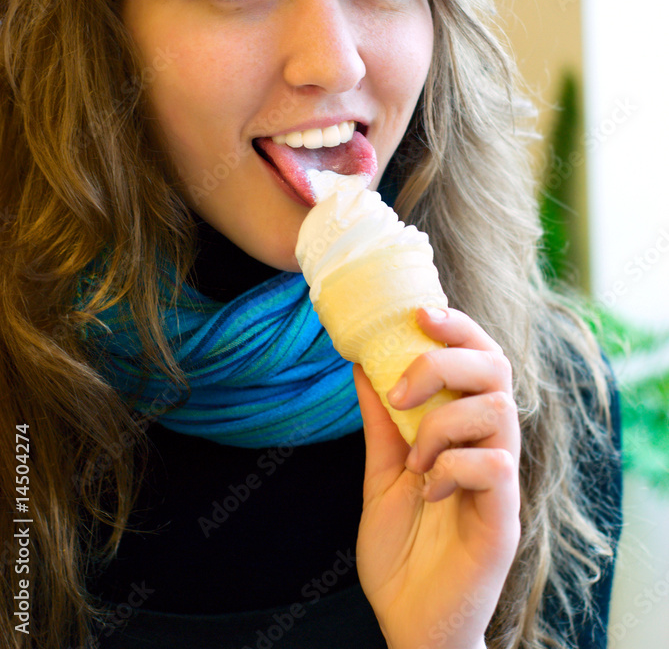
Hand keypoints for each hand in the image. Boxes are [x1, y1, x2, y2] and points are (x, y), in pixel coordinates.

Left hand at [353, 306, 520, 648]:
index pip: (480, 359)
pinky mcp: (504, 517)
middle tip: (402, 387)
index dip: (458, 327)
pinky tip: (428, 489)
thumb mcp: (381, 472)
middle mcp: (491, 446)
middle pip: (496, 369)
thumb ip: (380, 422)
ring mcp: (502, 481)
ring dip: (440, 424)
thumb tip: (363, 363)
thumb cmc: (403, 550)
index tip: (419, 312)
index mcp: (466, 431)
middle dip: (445, 361)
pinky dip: (452, 466)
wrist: (409, 620)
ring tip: (413, 460)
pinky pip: (494, 464)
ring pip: (495, 409)